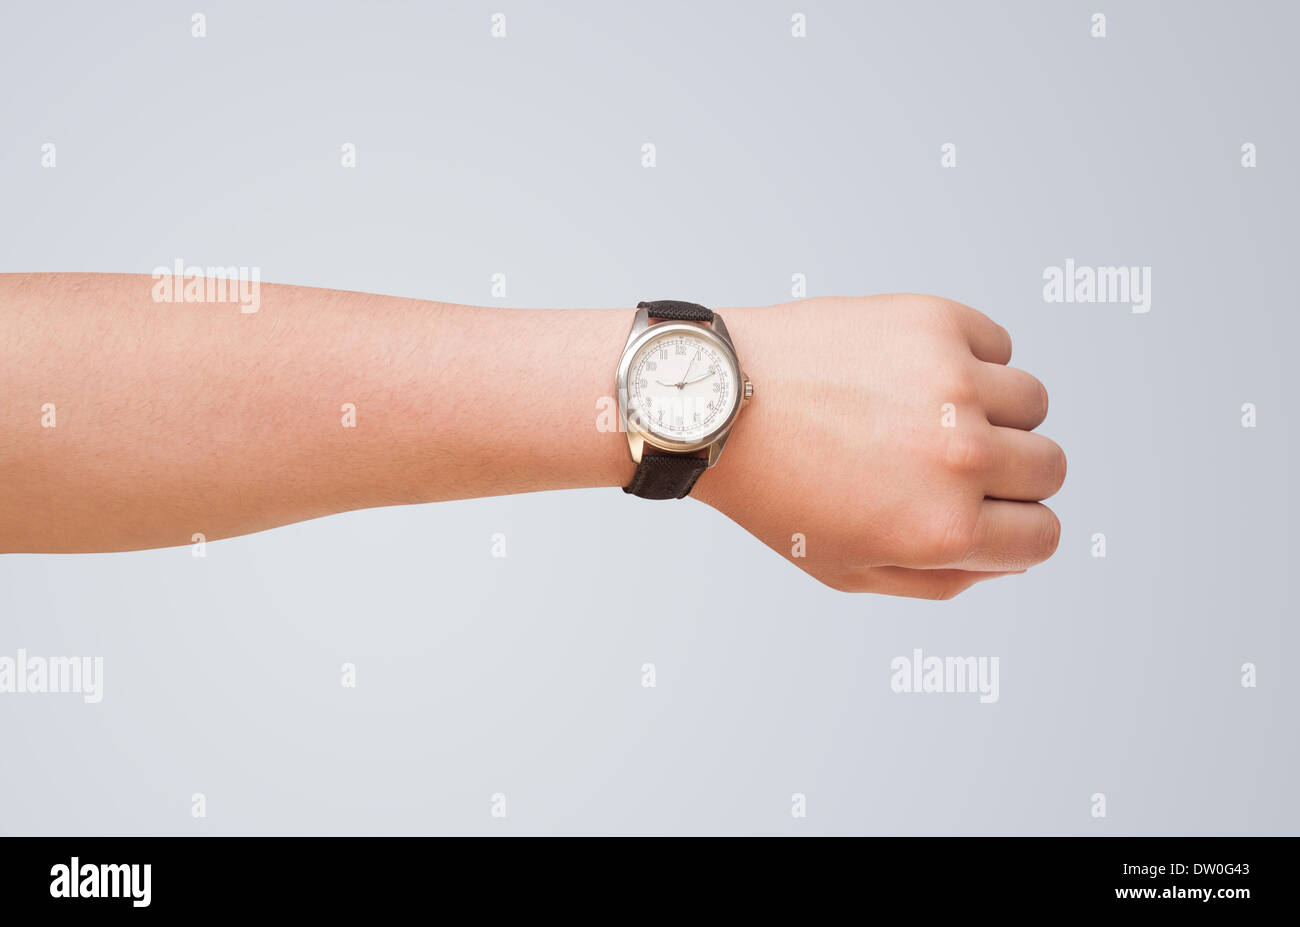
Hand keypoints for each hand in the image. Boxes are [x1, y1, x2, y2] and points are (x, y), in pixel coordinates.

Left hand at [691, 295, 1065, 598]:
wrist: (716, 401)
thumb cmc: (775, 490)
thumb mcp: (849, 570)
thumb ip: (943, 579)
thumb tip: (1009, 555)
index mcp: (943, 530)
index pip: (1044, 536)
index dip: (1013, 529)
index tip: (979, 511)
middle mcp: (960, 458)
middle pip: (1050, 467)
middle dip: (1008, 472)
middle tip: (943, 460)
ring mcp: (952, 383)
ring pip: (1032, 402)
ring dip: (993, 411)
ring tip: (925, 413)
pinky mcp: (935, 321)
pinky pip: (997, 343)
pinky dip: (969, 357)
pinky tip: (910, 372)